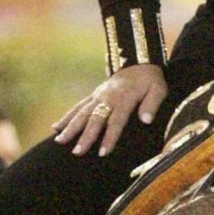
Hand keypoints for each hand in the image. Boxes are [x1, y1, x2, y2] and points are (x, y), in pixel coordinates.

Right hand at [51, 63, 167, 156]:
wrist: (139, 62)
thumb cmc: (150, 80)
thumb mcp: (158, 89)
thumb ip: (152, 104)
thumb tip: (146, 120)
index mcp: (124, 99)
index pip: (116, 121)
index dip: (109, 137)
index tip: (103, 152)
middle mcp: (107, 97)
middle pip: (94, 119)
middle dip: (85, 136)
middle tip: (77, 152)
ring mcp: (98, 96)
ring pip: (81, 113)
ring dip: (70, 128)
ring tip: (59, 142)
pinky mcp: (93, 95)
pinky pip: (77, 106)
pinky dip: (66, 117)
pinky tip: (55, 128)